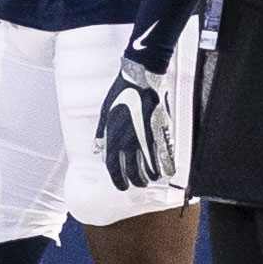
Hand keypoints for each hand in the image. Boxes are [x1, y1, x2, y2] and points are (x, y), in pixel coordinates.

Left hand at [95, 57, 174, 189]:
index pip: (114, 168)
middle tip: (139, 184)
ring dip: (150, 176)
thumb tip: (96, 149)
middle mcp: (129, 141)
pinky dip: (166, 166)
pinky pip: (164, 156)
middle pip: (133, 172)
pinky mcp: (160, 132)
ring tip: (151, 178)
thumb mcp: (104, 113)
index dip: (118, 180)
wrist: (141, 77)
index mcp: (113, 136)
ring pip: (149, 167)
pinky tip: (166, 171)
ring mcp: (146, 138)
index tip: (122, 186)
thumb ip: (100, 134)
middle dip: (136, 181)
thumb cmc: (121, 93)